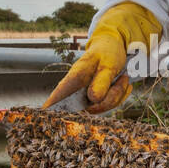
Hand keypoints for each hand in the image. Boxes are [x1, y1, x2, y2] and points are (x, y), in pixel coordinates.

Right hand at [43, 0, 161, 115]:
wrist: (114, 47)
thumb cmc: (106, 52)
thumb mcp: (107, 64)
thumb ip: (101, 80)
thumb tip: (93, 98)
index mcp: (73, 79)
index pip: (56, 98)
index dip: (50, 111)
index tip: (45, 120)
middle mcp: (78, 91)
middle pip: (89, 109)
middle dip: (109, 99)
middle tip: (123, 79)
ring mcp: (87, 97)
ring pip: (102, 108)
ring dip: (118, 94)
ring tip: (124, 77)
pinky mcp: (97, 101)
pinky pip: (110, 106)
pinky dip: (121, 95)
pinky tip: (124, 83)